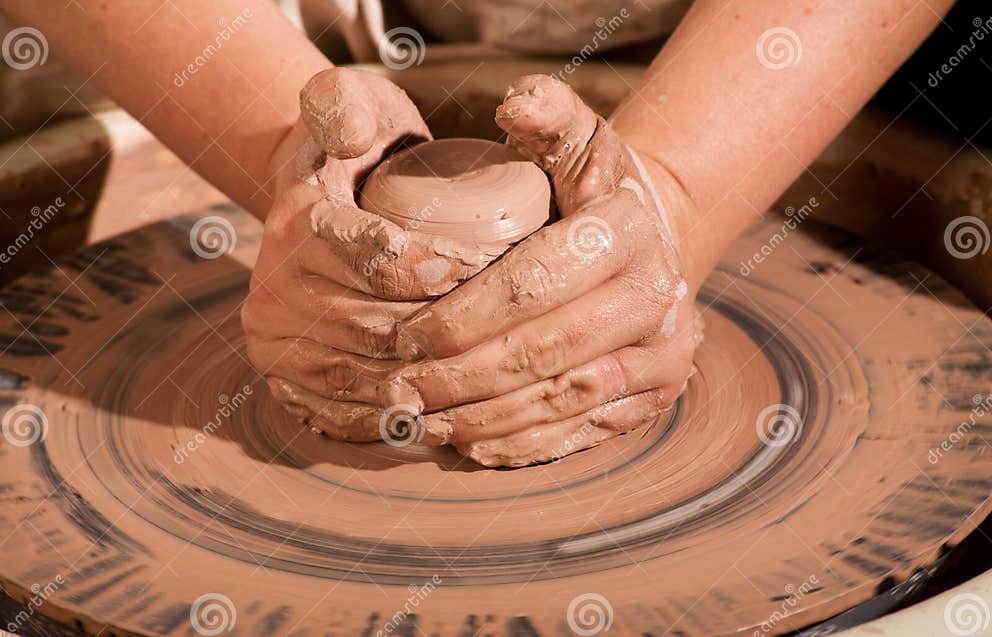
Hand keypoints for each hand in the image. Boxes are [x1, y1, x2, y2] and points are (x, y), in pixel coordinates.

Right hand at [242, 68, 500, 440]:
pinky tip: (454, 411)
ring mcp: (277, 346)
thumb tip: (347, 135)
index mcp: (295, 227)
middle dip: (455, 330)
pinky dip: (404, 419)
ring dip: (439, 380)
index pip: (384, 262)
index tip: (499, 266)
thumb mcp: (351, 105)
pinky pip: (351, 415)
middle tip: (516, 327)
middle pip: (382, 329)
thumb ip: (346, 103)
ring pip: (374, 378)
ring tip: (497, 369)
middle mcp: (274, 293)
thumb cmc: (357, 151)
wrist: (317, 203)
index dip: (448, 269)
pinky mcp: (289, 383)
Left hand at [381, 75, 702, 465]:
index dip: (462, 316)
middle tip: (398, 390)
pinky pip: (585, 431)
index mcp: (629, 231)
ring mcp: (665, 354)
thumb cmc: (595, 190)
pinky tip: (469, 443)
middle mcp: (658, 296)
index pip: (533, 283)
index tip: (404, 336)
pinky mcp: (657, 394)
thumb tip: (515, 104)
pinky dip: (523, 443)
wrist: (655, 242)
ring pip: (560, 399)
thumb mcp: (580, 139)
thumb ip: (548, 114)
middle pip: (543, 351)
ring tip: (421, 421)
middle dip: (460, 377)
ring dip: (481, 417)